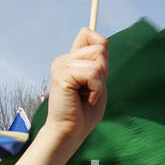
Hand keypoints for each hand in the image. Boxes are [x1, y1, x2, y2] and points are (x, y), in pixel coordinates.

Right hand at [42, 28, 107, 146]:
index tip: (97, 73)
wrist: (71, 132)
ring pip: (97, 61)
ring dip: (99, 82)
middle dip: (103, 71)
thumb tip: (102, 43)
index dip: (101, 49)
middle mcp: (63, 59)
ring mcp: (61, 66)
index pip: (88, 33)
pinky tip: (87, 98)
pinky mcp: (62, 76)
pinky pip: (92, 73)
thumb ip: (98, 62)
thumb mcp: (97, 82)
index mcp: (70, 59)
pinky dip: (96, 88)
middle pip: (99, 47)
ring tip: (88, 95)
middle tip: (91, 89)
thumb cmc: (85, 112)